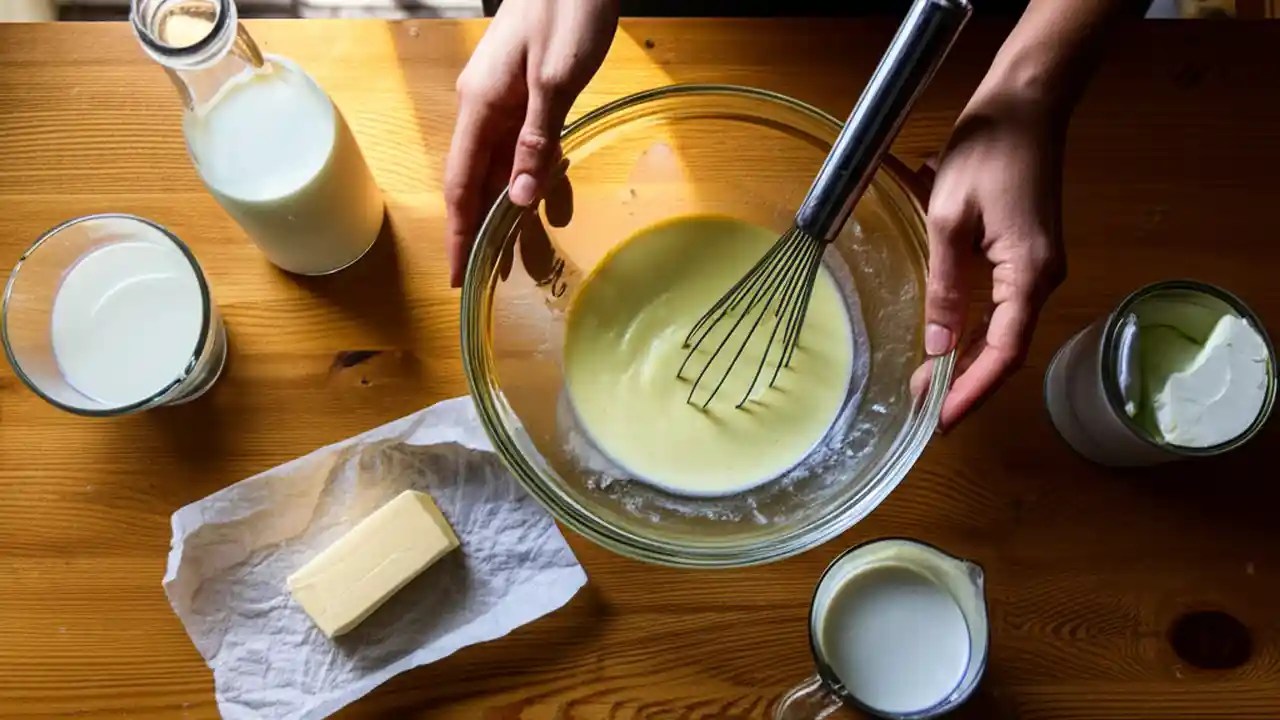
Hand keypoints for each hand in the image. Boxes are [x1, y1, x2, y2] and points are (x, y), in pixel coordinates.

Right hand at [444, 0, 617, 286]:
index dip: (460, 233)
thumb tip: (522, 200)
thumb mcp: (556, 78)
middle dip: (484, 233)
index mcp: (482, 105)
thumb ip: (538, 139)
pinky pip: (528, 147)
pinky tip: (555, 203)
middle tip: (490, 280)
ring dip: (516, 212)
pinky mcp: (530, 93)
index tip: (457, 277)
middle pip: (480, 183)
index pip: (462, 185)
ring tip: (526, 258)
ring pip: (505, 169)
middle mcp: (486, 107)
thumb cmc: (566, 9)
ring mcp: (507, 100)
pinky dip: (540, 177)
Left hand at [918, 90, 1067, 429]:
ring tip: (922, 380)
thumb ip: (944, 286)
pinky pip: (996, 302)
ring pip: (997, 328)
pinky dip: (968, 323)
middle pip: (1002, 348)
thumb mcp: (949, 220)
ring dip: (961, 354)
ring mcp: (1035, 267)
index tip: (938, 420)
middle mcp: (1041, 279)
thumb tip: (937, 344)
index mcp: (1029, 275)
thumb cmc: (987, 153)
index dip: (971, 391)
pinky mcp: (1024, 254)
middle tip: (918, 405)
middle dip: (961, 380)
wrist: (1025, 103)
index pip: (1004, 354)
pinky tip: (938, 338)